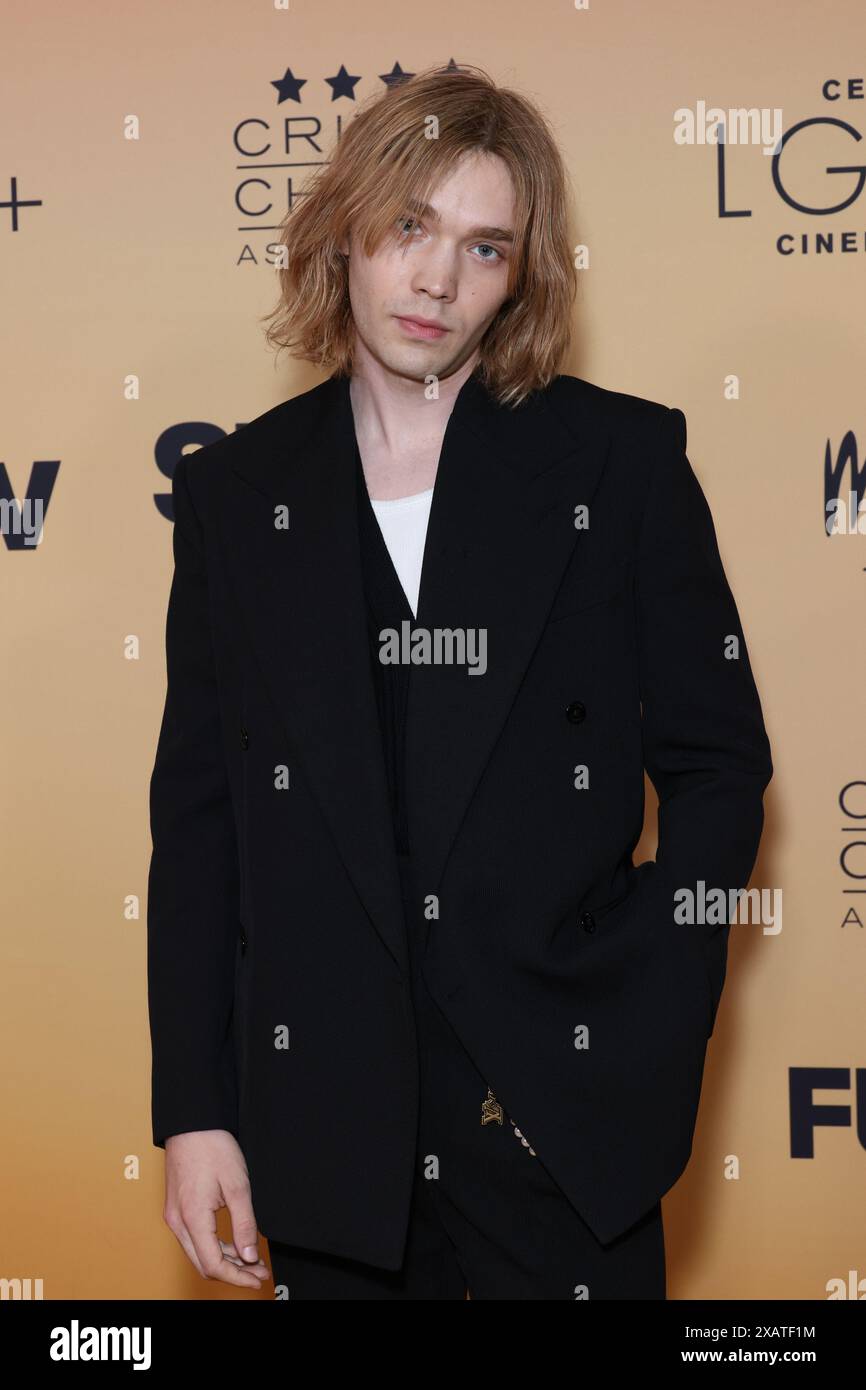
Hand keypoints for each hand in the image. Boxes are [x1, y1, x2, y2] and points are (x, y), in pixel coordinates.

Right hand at [163, 1129, 270, 1287]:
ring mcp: (175, 1216)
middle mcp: (178, 1222)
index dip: (237, 1277)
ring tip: (251, 1260)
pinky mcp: (177, 1209)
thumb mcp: (237, 1186)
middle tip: (259, 1272)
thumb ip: (244, 1224)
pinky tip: (234, 1245)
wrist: (191, 1124)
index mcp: (192, 1218)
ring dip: (225, 1261)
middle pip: (204, 1264)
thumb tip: (249, 1256)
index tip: (257, 1278)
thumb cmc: (212, 1148)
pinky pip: (195, 1239)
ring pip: (199, 1253)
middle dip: (233, 1273)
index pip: (213, 1264)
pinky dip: (215, 1247)